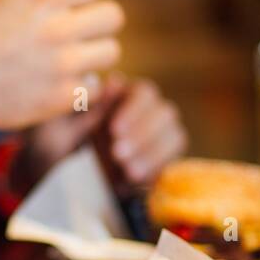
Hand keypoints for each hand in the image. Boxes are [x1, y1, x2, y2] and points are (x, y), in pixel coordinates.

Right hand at [0, 0, 123, 157]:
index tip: (67, 9)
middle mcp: (57, 28)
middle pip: (113, 17)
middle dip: (97, 22)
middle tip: (80, 33)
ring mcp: (63, 65)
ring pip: (111, 52)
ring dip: (93, 54)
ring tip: (71, 59)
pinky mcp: (62, 97)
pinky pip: (95, 86)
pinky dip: (81, 86)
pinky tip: (60, 84)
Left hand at [93, 76, 187, 193]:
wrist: (94, 169)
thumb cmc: (88, 137)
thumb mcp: (83, 120)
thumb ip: (97, 103)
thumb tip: (113, 81)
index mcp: (134, 94)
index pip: (144, 93)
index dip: (132, 111)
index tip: (114, 131)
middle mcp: (157, 109)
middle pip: (165, 113)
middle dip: (142, 135)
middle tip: (118, 154)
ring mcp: (169, 132)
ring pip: (176, 136)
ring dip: (151, 155)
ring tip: (128, 170)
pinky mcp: (173, 156)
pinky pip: (176, 160)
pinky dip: (157, 169)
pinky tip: (138, 178)